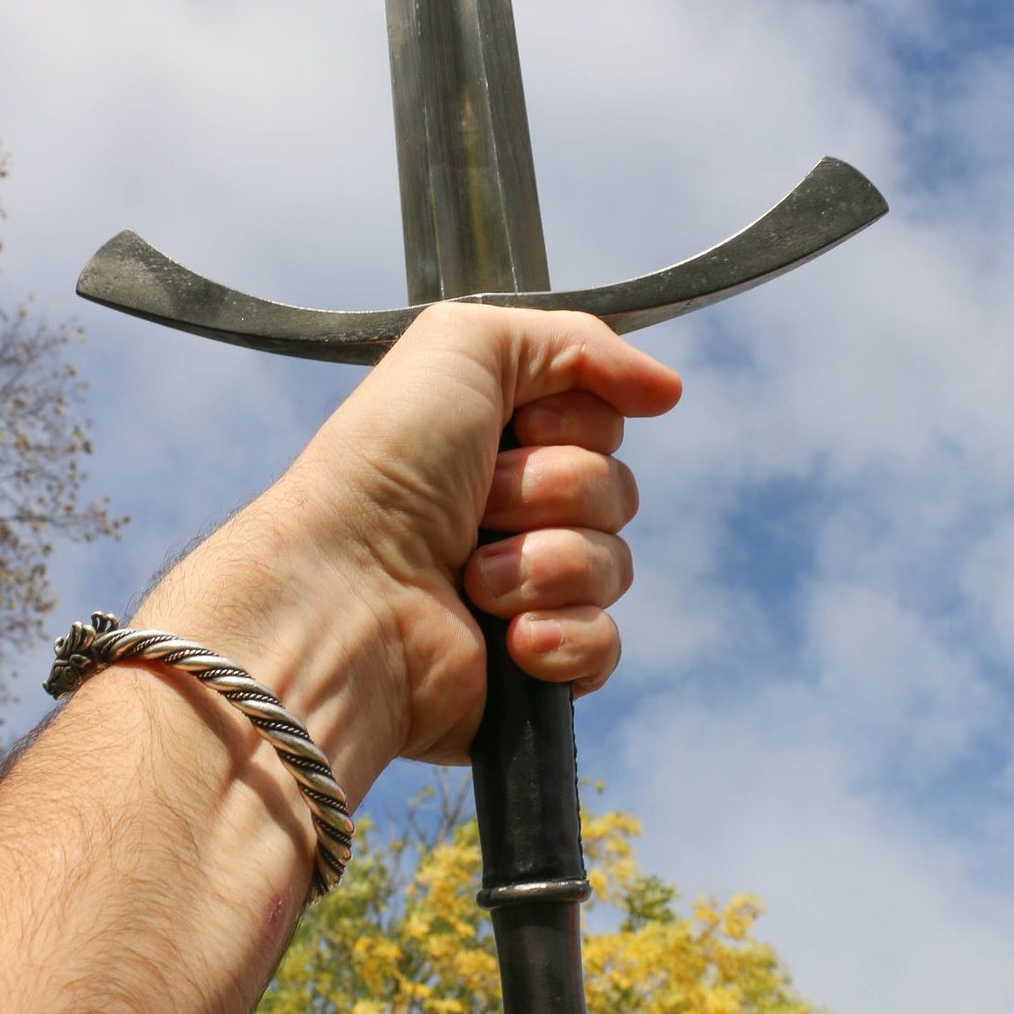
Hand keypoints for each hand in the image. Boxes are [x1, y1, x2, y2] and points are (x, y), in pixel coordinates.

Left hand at [140, 303, 680, 787]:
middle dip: (553, 491)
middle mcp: (510, 517)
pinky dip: (562, 637)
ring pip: (614, 567)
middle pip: (617, 491)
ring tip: (472, 578)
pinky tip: (508, 640)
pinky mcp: (531, 672)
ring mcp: (523, 597)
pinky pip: (604, 646)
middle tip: (477, 504)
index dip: (570, 424)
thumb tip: (667, 390)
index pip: (604, 425)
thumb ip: (575, 342)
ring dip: (544, 564)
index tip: (512, 428)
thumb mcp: (466, 347)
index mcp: (495, 445)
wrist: (346, 590)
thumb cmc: (384, 467)